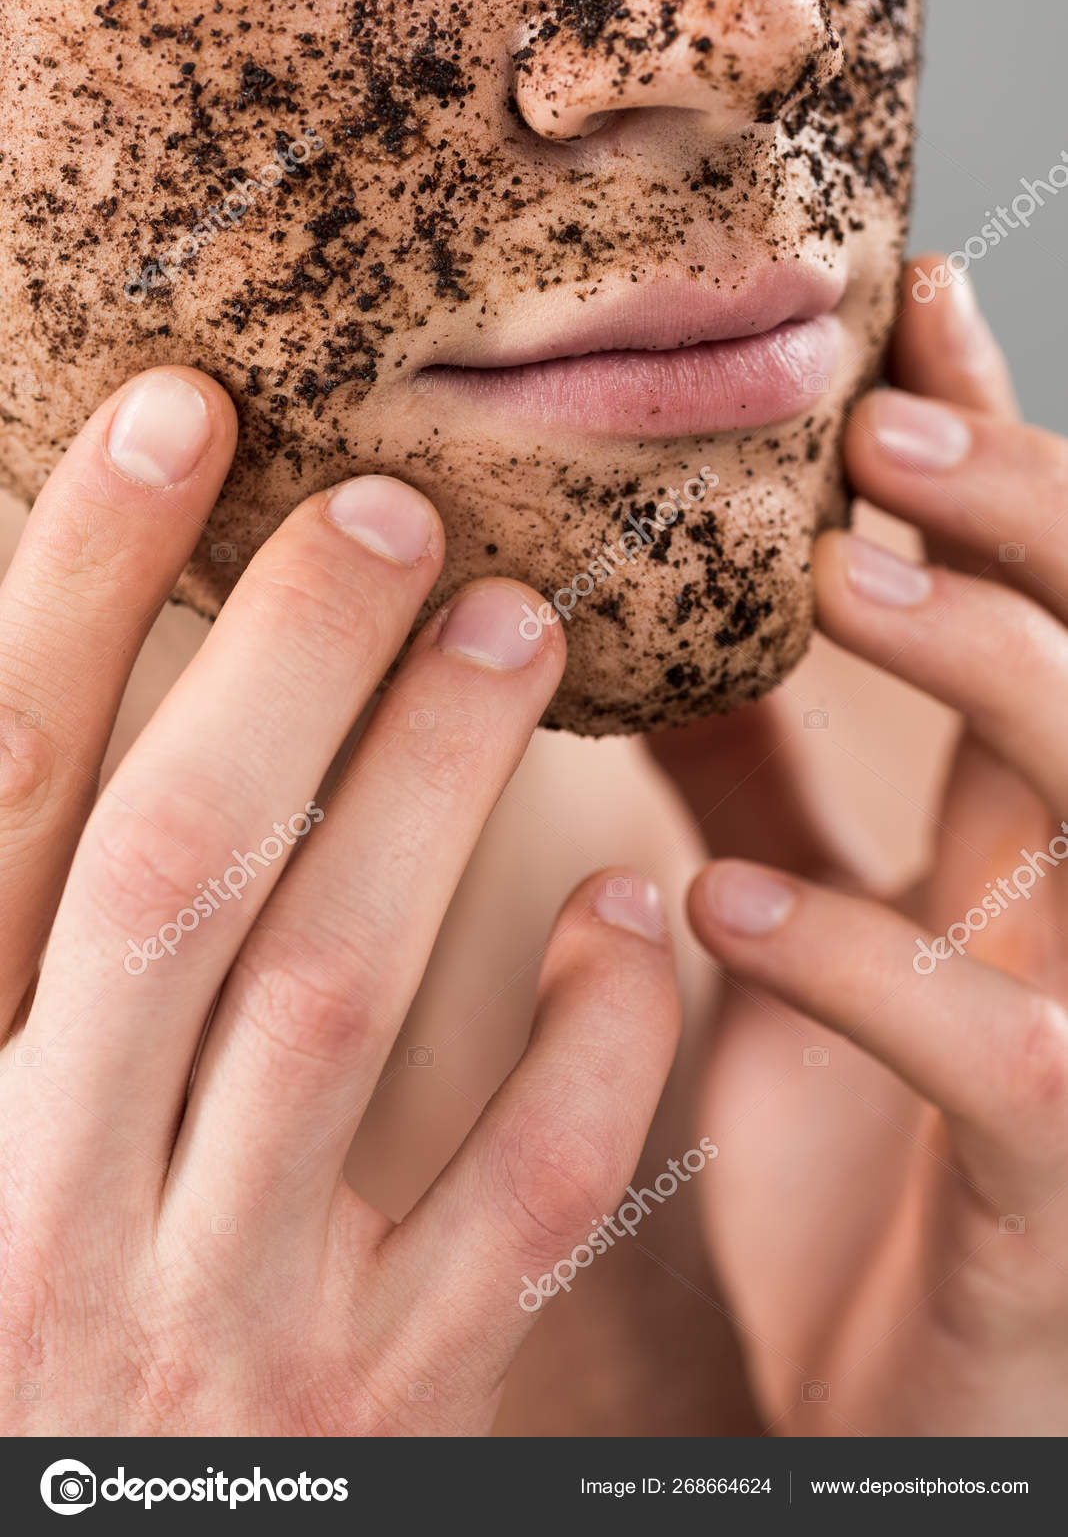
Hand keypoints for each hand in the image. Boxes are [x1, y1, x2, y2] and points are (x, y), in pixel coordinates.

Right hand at [0, 367, 678, 1435]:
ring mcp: (227, 1319)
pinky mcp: (391, 1402)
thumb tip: (68, 713)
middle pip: (178, 861)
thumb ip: (25, 937)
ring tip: (518, 629)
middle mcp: (49, 1203)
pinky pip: (521, 1191)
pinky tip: (633, 906)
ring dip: (442, 781)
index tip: (178, 417)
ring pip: (344, 991)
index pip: (2, 797)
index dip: (76, 589)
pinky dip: (595, 1030)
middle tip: (398, 508)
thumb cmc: (22, 1325)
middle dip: (287, 656)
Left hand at [684, 259, 1067, 1434]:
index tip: (906, 306)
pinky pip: (1002, 1052)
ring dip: (994, 672)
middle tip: (885, 422)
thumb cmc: (860, 1156)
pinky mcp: (1061, 1189)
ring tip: (847, 577)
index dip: (1002, 446)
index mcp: (1041, 836)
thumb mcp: (813, 930)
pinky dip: (863, 966)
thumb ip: (762, 784)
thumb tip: (646, 624)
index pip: (1055, 596)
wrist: (894, 1406)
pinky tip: (727, 903)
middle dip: (1031, 517)